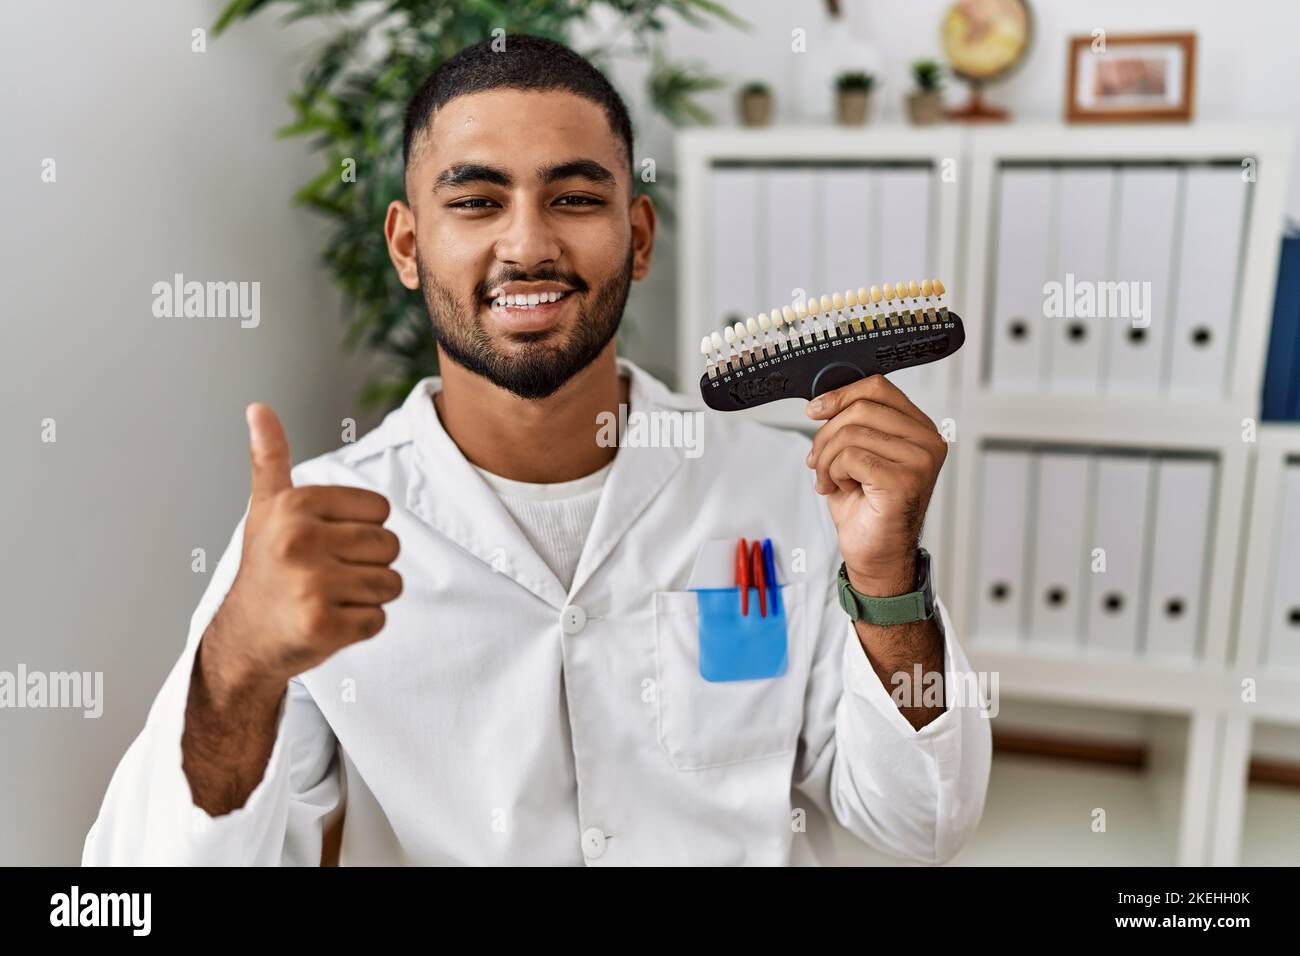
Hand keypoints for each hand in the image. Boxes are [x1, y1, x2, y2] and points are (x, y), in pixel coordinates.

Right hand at [205, 403, 402, 694]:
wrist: (244, 638)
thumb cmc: (265, 568)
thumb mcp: (266, 509)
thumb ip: (270, 459)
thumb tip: (258, 407)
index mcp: (295, 506)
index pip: (381, 510)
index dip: (362, 529)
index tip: (326, 543)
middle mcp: (300, 541)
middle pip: (390, 546)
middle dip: (369, 564)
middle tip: (327, 575)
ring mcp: (311, 585)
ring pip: (391, 584)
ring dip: (368, 596)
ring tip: (329, 597)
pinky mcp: (323, 626)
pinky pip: (379, 619)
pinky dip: (361, 626)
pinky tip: (328, 622)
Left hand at [804, 375, 946, 594]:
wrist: (875, 554)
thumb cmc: (866, 507)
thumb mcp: (855, 454)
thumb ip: (850, 423)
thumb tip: (823, 401)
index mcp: (919, 428)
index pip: (879, 387)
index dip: (840, 394)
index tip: (815, 410)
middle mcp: (927, 441)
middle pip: (861, 408)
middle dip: (826, 435)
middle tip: (818, 462)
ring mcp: (920, 461)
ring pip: (851, 433)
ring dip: (827, 459)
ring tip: (831, 480)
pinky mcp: (904, 481)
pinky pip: (851, 457)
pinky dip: (834, 473)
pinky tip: (841, 489)